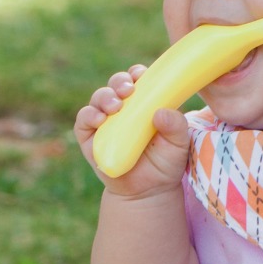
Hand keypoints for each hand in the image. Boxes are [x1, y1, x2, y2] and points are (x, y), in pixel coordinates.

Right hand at [73, 66, 192, 199]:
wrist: (148, 190)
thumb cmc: (166, 162)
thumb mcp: (179, 144)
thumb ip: (176, 126)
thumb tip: (161, 112)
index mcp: (145, 102)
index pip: (139, 80)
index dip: (138, 74)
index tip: (142, 75)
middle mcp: (123, 108)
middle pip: (116, 84)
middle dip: (120, 82)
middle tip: (129, 90)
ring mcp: (105, 121)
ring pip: (99, 98)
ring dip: (105, 97)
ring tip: (116, 107)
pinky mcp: (89, 136)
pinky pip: (84, 120)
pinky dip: (89, 115)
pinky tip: (100, 119)